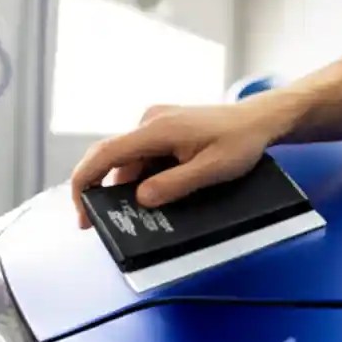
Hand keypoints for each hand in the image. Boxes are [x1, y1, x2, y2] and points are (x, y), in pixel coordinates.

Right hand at [69, 101, 282, 228]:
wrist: (260, 119)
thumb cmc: (241, 141)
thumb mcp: (211, 170)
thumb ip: (175, 185)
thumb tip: (141, 199)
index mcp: (156, 129)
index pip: (104, 154)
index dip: (84, 183)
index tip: (81, 212)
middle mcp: (150, 121)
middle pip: (113, 159)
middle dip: (105, 191)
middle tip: (104, 222)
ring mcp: (157, 122)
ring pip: (130, 159)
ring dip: (132, 185)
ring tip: (148, 209)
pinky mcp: (165, 127)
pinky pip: (144, 154)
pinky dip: (145, 175)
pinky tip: (160, 191)